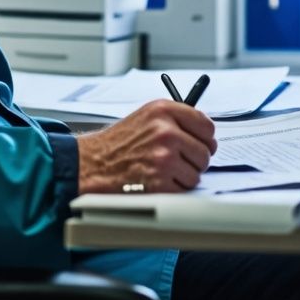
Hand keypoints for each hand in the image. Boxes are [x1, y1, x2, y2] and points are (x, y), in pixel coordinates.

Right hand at [76, 99, 216, 192]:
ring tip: (164, 170)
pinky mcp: (160, 181)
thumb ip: (175, 119)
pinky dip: (175, 188)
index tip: (203, 143)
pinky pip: (185, 188)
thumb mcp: (146, 117)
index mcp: (163, 111)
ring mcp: (163, 157)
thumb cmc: (118, 143)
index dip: (206, 138)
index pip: (206, 125)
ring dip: (185, 175)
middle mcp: (165, 131)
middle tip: (180, 160)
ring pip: (197, 172)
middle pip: (205, 151)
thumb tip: (204, 132)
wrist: (94, 164)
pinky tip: (158, 180)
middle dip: (195, 160)